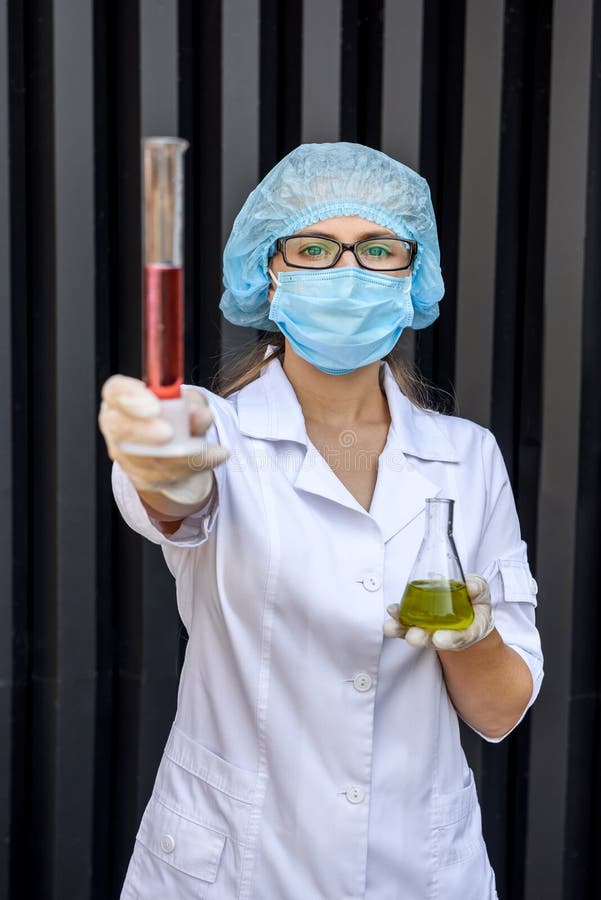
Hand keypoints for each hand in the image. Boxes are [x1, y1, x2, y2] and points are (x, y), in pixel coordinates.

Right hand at [98, 375, 228, 505]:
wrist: (180, 445)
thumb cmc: (177, 414)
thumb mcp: (189, 400)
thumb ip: (192, 404)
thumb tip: (198, 416)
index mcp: (122, 396)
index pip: (116, 391)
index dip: (132, 398)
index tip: (155, 406)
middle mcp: (117, 424)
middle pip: (120, 428)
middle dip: (146, 432)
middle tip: (170, 434)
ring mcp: (125, 454)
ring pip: (146, 458)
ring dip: (182, 454)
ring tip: (211, 449)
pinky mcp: (140, 477)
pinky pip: (164, 475)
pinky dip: (193, 466)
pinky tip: (212, 458)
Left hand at [382, 574, 494, 650]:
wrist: (465, 601)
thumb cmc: (474, 597)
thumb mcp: (480, 590)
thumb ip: (477, 588)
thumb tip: (471, 586)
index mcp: (470, 630)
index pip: (461, 638)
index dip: (451, 639)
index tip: (439, 639)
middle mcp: (448, 635)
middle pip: (434, 640)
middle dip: (422, 638)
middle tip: (413, 637)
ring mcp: (431, 630)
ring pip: (416, 634)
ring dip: (402, 631)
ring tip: (390, 627)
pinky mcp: (418, 623)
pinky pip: (406, 624)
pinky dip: (397, 620)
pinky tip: (391, 612)